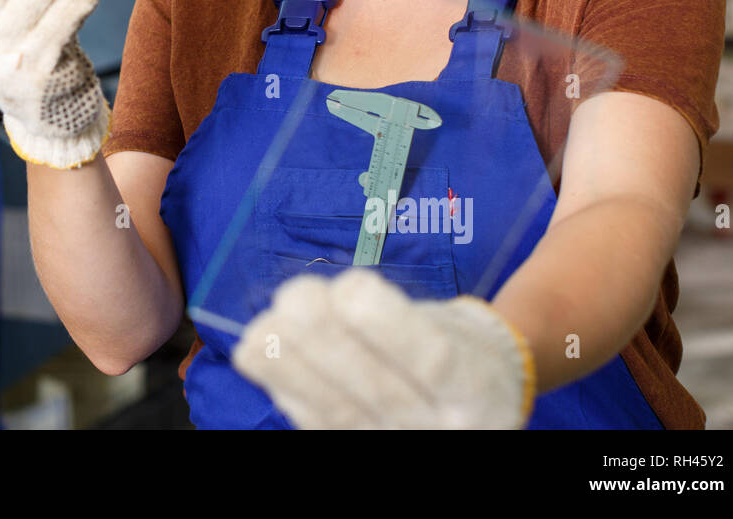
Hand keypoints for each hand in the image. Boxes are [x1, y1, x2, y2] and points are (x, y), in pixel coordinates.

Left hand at [231, 268, 535, 428]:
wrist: (476, 400)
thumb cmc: (455, 347)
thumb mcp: (448, 325)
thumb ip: (392, 316)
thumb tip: (327, 299)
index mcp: (473, 386)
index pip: (433, 360)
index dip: (388, 325)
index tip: (352, 285)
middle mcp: (439, 427)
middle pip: (378, 390)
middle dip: (325, 339)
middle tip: (293, 296)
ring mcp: (398, 443)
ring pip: (341, 414)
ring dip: (290, 366)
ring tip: (262, 328)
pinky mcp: (359, 448)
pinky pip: (318, 425)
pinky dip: (283, 389)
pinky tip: (256, 357)